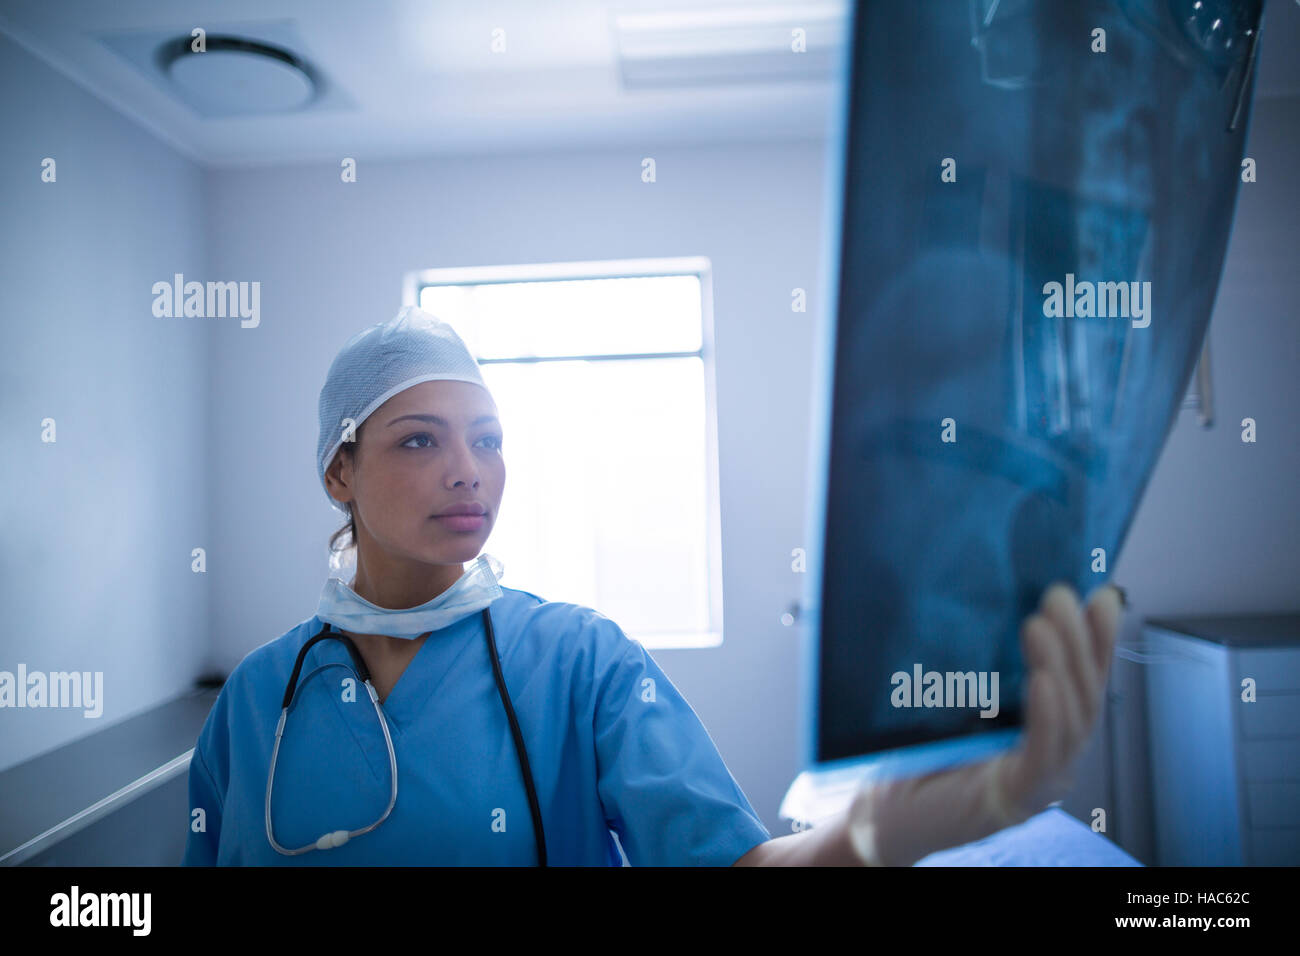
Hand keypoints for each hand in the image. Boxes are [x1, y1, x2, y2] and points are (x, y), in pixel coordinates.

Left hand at [846, 582, 1122, 865]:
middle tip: (1058, 595)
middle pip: (1083, 693)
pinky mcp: (1019, 798)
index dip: (1097, 638)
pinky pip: (1044, 753)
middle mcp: (1055, 753)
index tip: (1100, 594)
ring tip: (1041, 626)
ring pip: (1072, 719)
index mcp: (1045, 727)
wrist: (884, 814)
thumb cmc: (918, 754)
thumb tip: (1000, 603)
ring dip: (1060, 667)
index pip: (1082, 678)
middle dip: (1077, 641)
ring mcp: (1043, 778)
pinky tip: (1043, 682)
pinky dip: (1048, 716)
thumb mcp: (954, 700)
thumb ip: (984, 666)